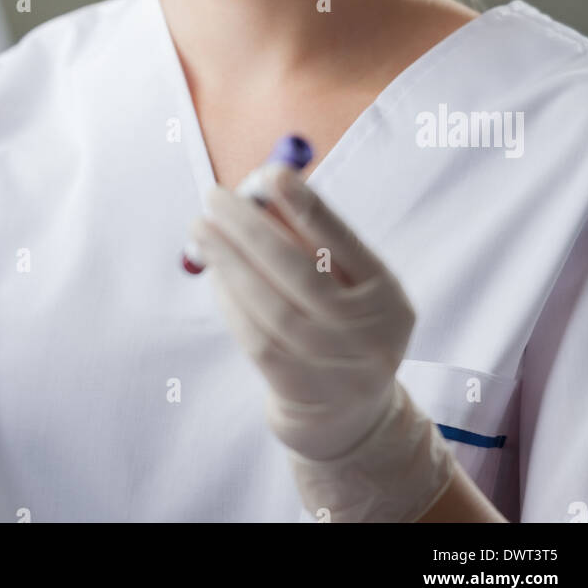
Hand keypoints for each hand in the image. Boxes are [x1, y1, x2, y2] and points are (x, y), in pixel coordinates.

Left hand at [189, 165, 455, 521]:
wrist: (347, 413)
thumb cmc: (339, 324)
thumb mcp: (347, 284)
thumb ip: (313, 241)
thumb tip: (261, 191)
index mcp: (385, 293)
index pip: (345, 243)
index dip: (308, 207)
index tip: (272, 175)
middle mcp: (368, 332)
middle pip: (302, 274)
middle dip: (251, 230)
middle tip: (215, 197)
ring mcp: (336, 368)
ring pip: (273, 308)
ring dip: (230, 262)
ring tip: (201, 230)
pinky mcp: (299, 390)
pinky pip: (257, 339)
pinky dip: (231, 302)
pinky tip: (214, 274)